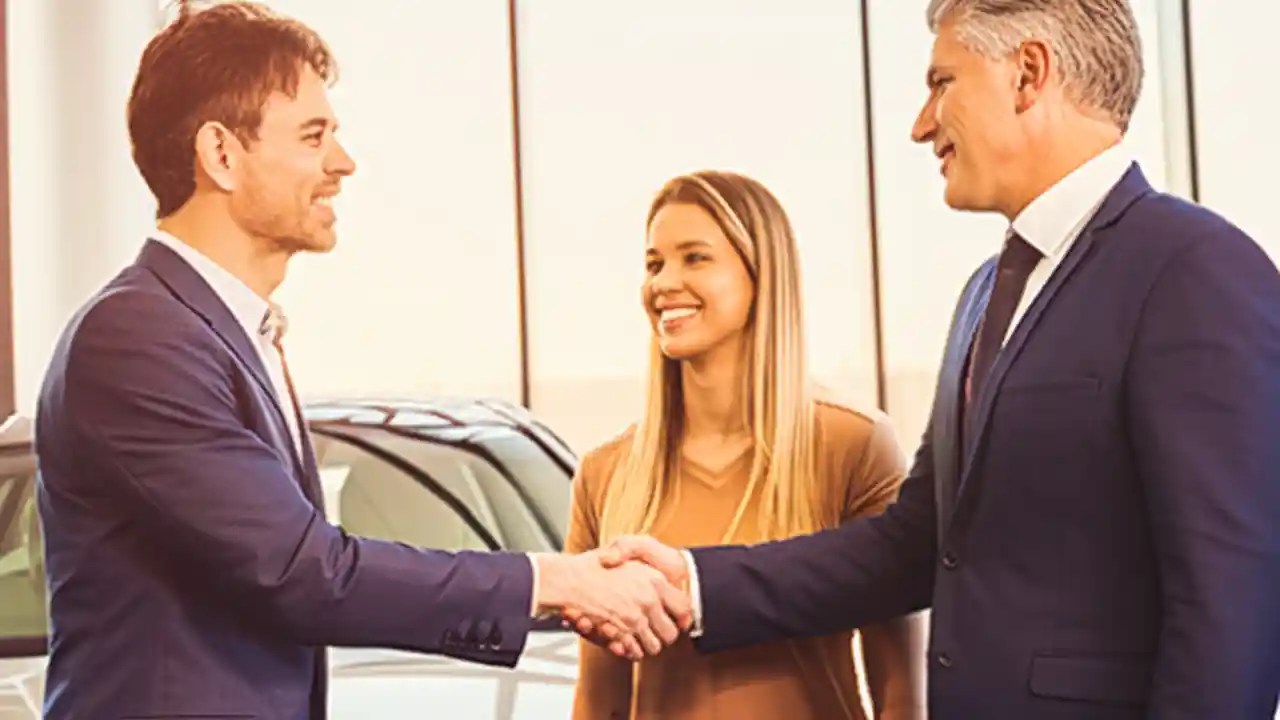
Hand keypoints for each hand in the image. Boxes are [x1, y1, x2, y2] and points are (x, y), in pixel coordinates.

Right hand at [533, 550, 688, 659]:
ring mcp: (634, 621)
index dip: (681, 616)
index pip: (684, 608)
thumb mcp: (627, 549)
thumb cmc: (593, 564)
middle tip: (655, 629)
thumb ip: (651, 561)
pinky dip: (631, 651)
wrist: (567, 580)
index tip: (676, 618)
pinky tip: (625, 640)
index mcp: (655, 581)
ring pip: (654, 646)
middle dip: (664, 634)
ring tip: (639, 635)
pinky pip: (635, 652)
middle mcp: (648, 602)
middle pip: (671, 633)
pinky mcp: (619, 635)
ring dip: (647, 644)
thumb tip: (670, 581)